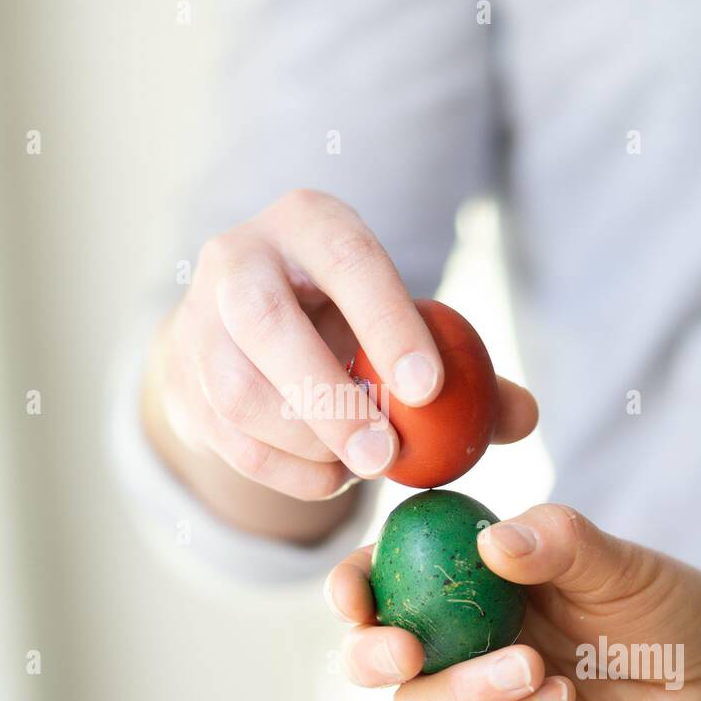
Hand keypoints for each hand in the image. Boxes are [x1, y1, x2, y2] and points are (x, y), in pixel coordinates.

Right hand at [146, 189, 537, 501]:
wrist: (252, 331)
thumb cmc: (351, 323)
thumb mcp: (403, 325)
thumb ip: (466, 369)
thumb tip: (521, 416)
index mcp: (306, 221)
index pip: (347, 257)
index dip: (387, 322)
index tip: (430, 388)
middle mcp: (237, 257)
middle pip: (264, 321)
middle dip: (327, 396)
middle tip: (386, 454)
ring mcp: (194, 318)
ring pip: (235, 389)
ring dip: (305, 442)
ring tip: (361, 465)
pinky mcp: (179, 377)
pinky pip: (224, 439)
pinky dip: (283, 472)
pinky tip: (329, 479)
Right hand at [328, 504, 700, 700]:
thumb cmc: (662, 605)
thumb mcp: (618, 560)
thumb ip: (557, 541)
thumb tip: (492, 542)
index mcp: (465, 577)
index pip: (384, 575)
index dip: (353, 583)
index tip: (354, 589)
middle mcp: (460, 636)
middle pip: (375, 655)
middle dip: (370, 653)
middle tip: (406, 650)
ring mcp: (481, 695)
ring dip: (460, 690)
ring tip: (532, 666)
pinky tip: (561, 696)